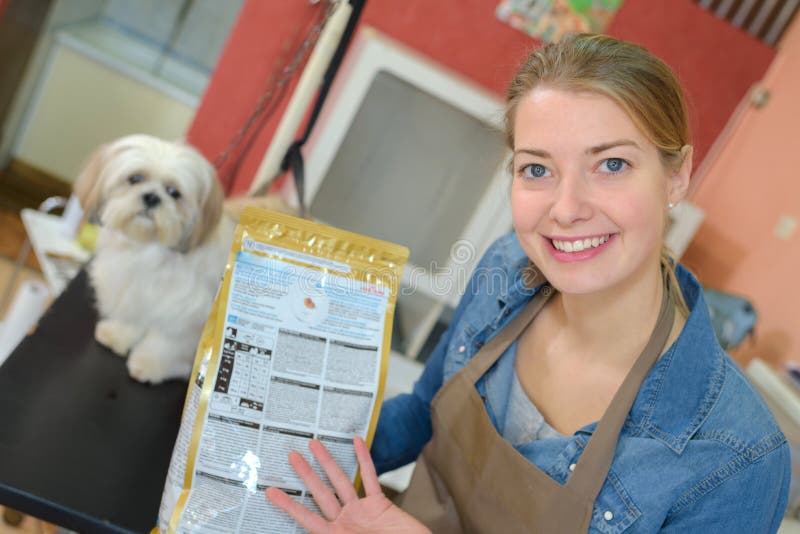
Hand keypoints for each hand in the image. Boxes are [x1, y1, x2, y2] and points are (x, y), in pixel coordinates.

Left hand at [265, 437, 429, 533]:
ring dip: (328, 462)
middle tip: (291, 456)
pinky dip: (364, 460)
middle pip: (320, 494)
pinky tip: (357, 443)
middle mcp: (345, 522)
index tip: (270, 492)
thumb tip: (315, 533)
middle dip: (305, 474)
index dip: (288, 505)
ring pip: (341, 481)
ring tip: (315, 444)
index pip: (306, 519)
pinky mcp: (381, 504)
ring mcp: (362, 511)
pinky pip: (370, 478)